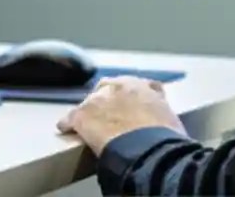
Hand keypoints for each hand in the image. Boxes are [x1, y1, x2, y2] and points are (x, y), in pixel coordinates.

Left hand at [56, 77, 187, 154]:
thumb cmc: (164, 138)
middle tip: (109, 115)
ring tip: (91, 125)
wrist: (149, 149)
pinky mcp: (83, 115)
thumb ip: (160, 112)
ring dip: (91, 112)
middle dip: (107, 100)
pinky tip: (66, 130)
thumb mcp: (168, 118)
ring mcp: (99, 99)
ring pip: (89, 102)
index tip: (132, 106)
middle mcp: (118, 86)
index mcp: (142, 86)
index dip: (131, 98)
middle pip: (106, 88)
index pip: (134, 85)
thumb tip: (161, 122)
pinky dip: (68, 124)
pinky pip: (70, 119)